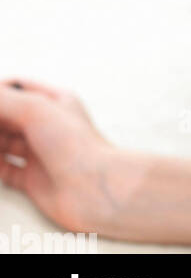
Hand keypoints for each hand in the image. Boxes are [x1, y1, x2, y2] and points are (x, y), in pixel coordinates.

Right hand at [0, 78, 119, 235]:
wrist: (93, 189)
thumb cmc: (77, 146)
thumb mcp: (36, 110)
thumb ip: (6, 101)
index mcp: (55, 102)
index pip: (19, 89)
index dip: (1, 92)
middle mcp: (47, 127)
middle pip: (9, 117)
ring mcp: (40, 154)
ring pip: (6, 143)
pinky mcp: (34, 181)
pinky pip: (6, 171)